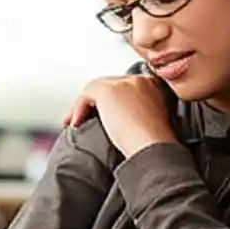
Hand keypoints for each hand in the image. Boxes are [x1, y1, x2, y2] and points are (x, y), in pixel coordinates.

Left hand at [61, 76, 175, 156]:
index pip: (125, 87)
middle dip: (94, 103)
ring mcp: (125, 83)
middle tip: (83, 119)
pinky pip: (87, 94)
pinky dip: (78, 109)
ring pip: (96, 89)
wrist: (153, 148)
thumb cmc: (154, 145)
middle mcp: (140, 80)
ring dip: (83, 106)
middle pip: (109, 85)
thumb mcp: (149, 124)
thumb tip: (116, 119)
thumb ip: (136, 114)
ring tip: (76, 123)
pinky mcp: (109, 90)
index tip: (100, 116)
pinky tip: (75, 124)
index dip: (110, 102)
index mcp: (153, 87)